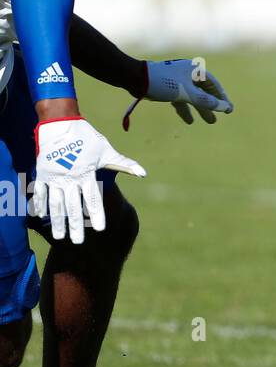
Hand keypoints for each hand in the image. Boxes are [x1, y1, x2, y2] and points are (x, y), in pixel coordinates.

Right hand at [31, 117, 145, 243]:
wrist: (61, 124)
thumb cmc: (88, 139)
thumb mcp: (107, 151)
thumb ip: (124, 165)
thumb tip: (144, 174)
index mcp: (86, 174)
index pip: (93, 199)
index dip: (97, 214)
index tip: (100, 229)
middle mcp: (70, 178)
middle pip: (73, 207)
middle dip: (76, 225)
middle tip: (78, 242)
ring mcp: (54, 177)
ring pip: (55, 204)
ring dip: (57, 221)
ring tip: (60, 236)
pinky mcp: (41, 174)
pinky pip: (40, 193)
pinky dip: (40, 206)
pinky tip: (42, 218)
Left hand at [123, 58, 232, 128]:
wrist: (136, 78)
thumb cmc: (163, 82)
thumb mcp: (187, 93)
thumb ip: (206, 101)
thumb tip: (225, 107)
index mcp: (195, 70)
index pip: (214, 85)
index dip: (222, 97)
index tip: (228, 109)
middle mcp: (188, 74)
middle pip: (204, 91)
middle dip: (212, 105)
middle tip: (220, 118)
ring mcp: (178, 80)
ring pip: (193, 96)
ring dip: (200, 109)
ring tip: (209, 121)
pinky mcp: (168, 87)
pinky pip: (181, 99)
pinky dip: (186, 109)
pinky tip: (188, 120)